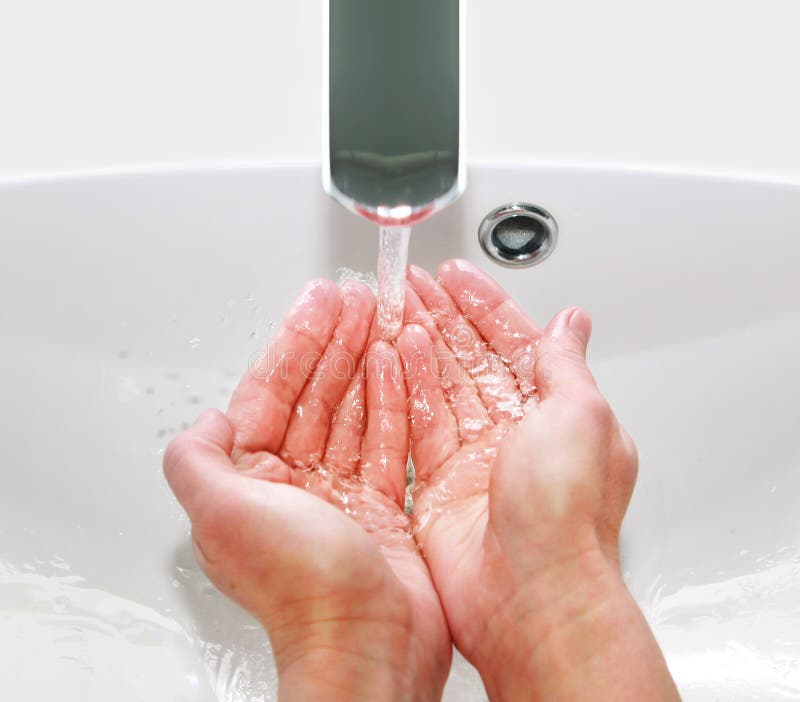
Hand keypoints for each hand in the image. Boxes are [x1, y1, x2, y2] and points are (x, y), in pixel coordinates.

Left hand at [164, 280, 449, 701]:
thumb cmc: (305, 591)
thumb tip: (201, 424)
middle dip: (335, 342)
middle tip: (356, 299)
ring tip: (383, 320)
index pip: (273, 392)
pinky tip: (401, 368)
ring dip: (367, 362)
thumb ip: (198, 461)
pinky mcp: (384, 509)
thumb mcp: (224, 514)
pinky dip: (395, 401)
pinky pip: (389, 440)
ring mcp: (343, 496)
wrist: (370, 646)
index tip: (319, 303)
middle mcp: (297, 486)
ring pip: (355, 411)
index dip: (296, 342)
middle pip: (317, 394)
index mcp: (255, 482)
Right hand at [397, 260, 678, 700]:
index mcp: (553, 414)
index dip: (483, 304)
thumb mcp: (581, 414)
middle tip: (410, 282)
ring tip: (392, 307)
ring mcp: (472, 461)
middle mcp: (512, 436)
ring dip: (416, 345)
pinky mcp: (436, 488)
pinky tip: (388, 355)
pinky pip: (414, 427)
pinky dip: (401, 389)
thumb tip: (573, 322)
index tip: (454, 275)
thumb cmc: (566, 514)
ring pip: (438, 387)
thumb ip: (565, 363)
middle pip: (469, 359)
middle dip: (441, 316)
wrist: (530, 595)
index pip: (512, 342)